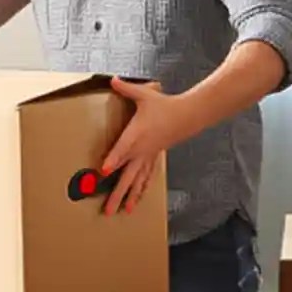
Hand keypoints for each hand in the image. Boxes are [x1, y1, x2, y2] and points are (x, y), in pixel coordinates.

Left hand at [98, 77, 199, 215]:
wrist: (188, 115)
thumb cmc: (165, 106)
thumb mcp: (144, 94)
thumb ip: (126, 88)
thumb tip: (113, 80)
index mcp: (136, 135)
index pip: (122, 150)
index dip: (113, 160)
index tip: (104, 171)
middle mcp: (141, 150)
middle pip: (127, 176)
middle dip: (117, 194)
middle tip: (107, 209)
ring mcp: (148, 157)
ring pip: (137, 181)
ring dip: (130, 197)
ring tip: (122, 211)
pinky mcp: (153, 158)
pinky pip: (146, 177)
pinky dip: (141, 189)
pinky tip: (136, 200)